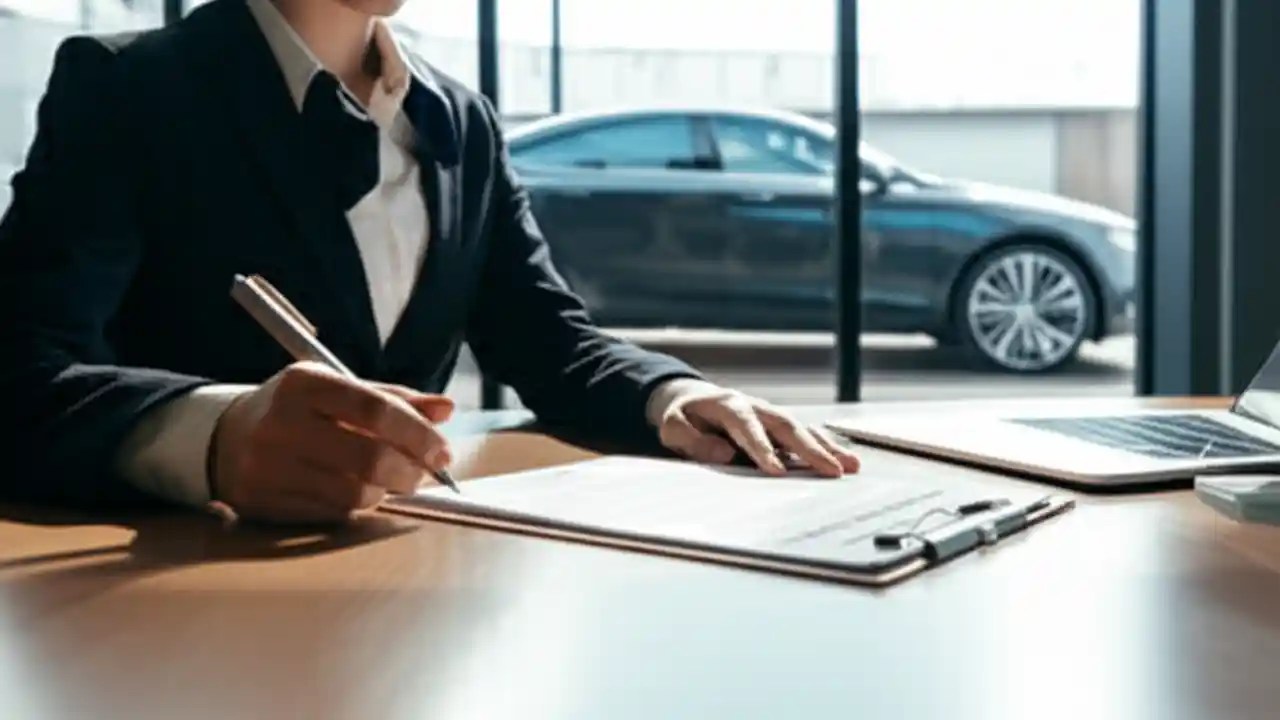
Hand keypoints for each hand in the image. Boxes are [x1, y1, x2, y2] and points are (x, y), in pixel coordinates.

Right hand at [210, 362, 454, 523]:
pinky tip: (355, 492)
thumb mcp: (337, 390)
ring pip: (353, 494)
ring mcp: (268, 467)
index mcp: (304, 384)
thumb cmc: (296, 410)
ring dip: (384, 492)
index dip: (418, 434)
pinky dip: (354, 506)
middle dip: (409, 471)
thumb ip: (392, 399)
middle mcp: (281, 424)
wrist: (220, 438)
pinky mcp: (263, 503)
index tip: (443, 453)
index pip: (375, 409)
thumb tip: (446, 409)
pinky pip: (330, 514)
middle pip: (368, 458)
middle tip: (423, 474)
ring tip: (386, 481)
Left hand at [657, 387, 859, 476]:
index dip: (763, 449)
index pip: (748, 427)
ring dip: (827, 448)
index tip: (777, 473)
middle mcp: (756, 406)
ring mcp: (770, 414)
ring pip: (802, 429)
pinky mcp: (778, 425)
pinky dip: (826, 446)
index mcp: (728, 405)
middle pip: (786, 426)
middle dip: (810, 449)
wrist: (692, 397)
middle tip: (832, 471)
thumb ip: (693, 440)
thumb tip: (725, 454)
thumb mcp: (672, 427)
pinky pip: (805, 434)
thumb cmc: (682, 417)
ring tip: (851, 467)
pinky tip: (846, 461)